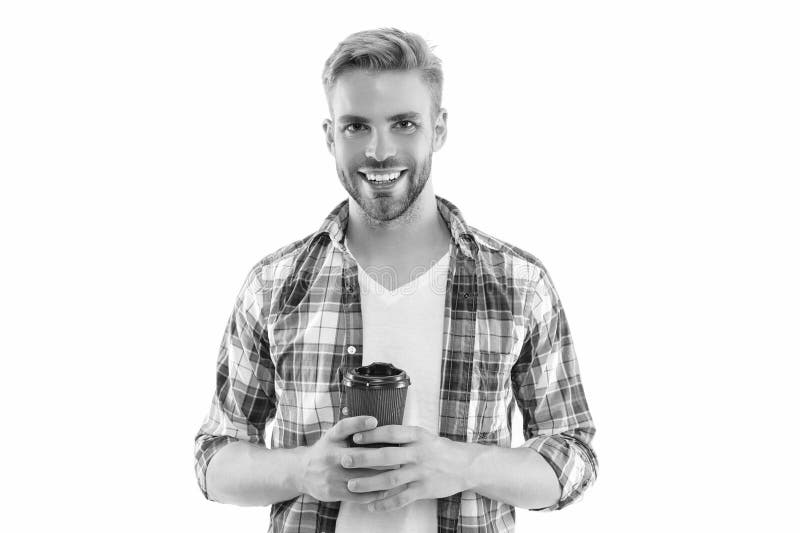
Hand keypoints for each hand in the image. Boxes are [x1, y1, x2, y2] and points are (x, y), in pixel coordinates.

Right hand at [298, 415, 397, 503]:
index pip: (343, 427)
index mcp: (331, 439)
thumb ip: (351, 427)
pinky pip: (357, 495)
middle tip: (400, 457)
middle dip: (381, 458)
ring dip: (381, 478)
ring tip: (399, 476)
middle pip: (358, 456)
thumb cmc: (326, 450)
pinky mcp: (332, 492)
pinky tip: (387, 491)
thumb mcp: (333, 435)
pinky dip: (373, 494)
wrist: (301, 472)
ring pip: (360, 478)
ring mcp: (331, 476)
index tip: (375, 421)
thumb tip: (375, 421)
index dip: (358, 423)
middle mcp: (329, 456)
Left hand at [339, 425, 474, 511]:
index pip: (391, 433)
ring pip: (391, 479)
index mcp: (417, 436)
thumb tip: (373, 430)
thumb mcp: (422, 435)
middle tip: (344, 460)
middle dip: (363, 458)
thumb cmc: (437, 448)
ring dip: (369, 483)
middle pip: (386, 456)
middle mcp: (418, 453)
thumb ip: (401, 435)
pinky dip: (385, 503)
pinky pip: (402, 498)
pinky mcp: (424, 490)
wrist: (465, 465)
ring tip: (351, 485)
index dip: (371, 434)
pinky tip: (371, 505)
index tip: (354, 437)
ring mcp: (421, 473)